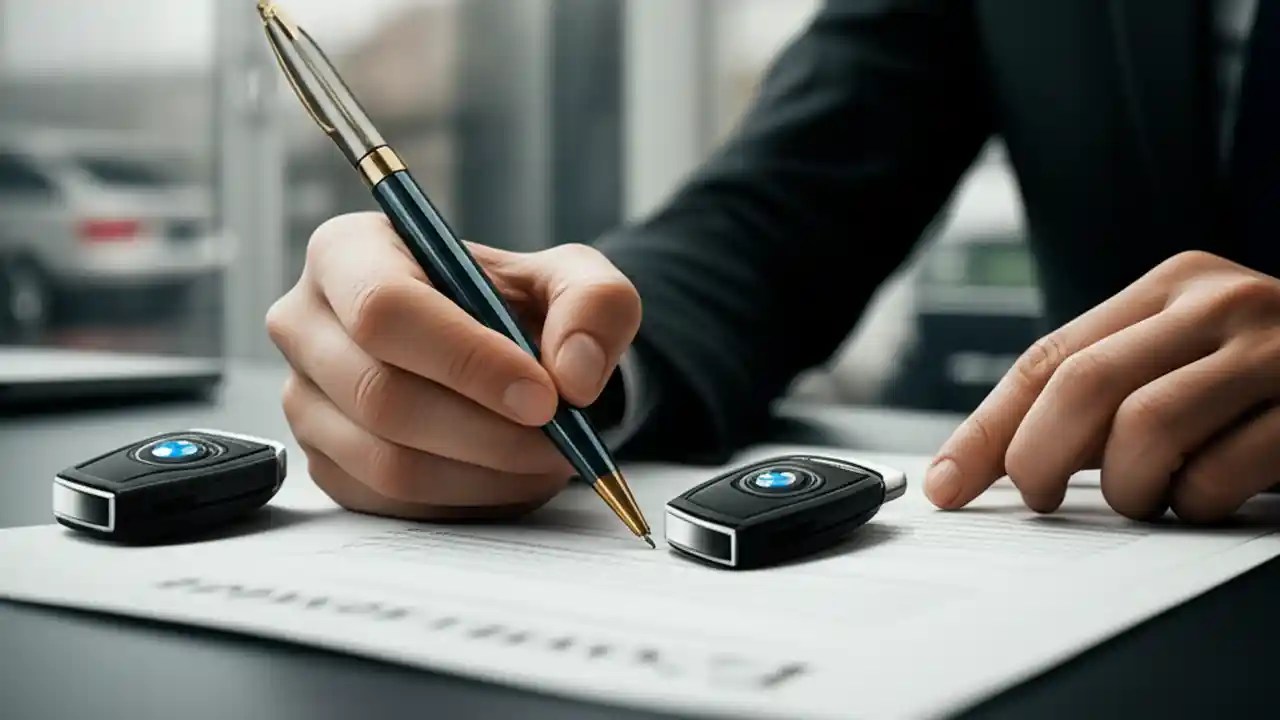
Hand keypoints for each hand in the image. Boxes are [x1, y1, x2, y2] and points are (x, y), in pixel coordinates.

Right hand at [266, 212, 641, 519]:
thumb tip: (574, 375)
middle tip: (561, 439)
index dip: (466, 359)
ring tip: (548, 457)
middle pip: (381, 394)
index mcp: (348, 252)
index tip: (544, 396)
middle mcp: (305, 324)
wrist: (505, 358)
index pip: (384, 308)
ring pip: (389, 462)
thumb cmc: (521, 306)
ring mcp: (305, 402)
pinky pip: (394, 504)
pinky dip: (468, 500)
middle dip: (488, 430)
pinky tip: (510, 474)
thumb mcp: (576, 280)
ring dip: (486, 472)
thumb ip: (596, 305)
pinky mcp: (327, 465)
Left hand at [924, 251, 1279, 522]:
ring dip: (1128, 489)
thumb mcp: (1183, 359)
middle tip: (1039, 500)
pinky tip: (1207, 500)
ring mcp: (1274, 349)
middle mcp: (1219, 302)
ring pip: (1146, 429)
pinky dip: (1196, 503)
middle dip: (1037, 458)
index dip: (986, 428)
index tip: (947, 483)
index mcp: (1169, 286)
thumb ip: (1107, 388)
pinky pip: (1222, 472)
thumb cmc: (1267, 379)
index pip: (1048, 357)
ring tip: (1146, 500)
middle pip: (1083, 385)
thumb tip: (993, 459)